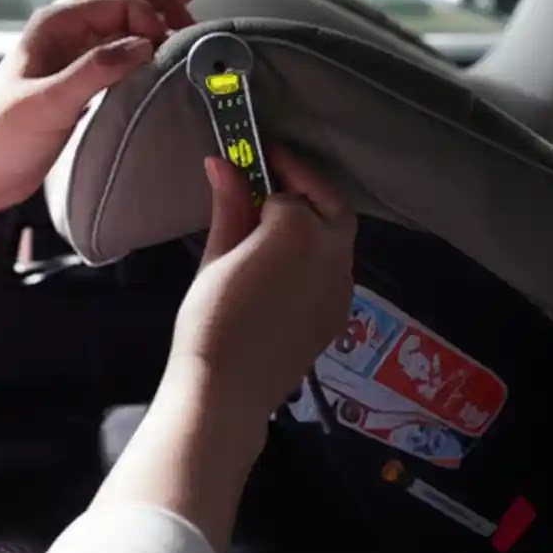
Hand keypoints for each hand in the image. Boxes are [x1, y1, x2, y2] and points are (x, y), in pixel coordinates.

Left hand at [0, 0, 195, 216]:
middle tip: (191, 13)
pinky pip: (116, 45)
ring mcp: (70, 51)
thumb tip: (145, 45)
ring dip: (151, 10)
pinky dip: (142, 39)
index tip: (171, 45)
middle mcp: (63, 29)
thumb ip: (96, 70)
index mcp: (55, 23)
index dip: (151, 15)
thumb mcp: (50, 102)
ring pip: (119, 13)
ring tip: (184, 19)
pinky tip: (159, 52)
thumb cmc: (0, 136)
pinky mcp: (76, 76)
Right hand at [164, 149, 356, 422]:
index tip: (248, 163)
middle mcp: (332, 253)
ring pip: (340, 238)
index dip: (266, 177)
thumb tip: (221, 162)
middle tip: (276, 178)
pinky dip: (319, 255)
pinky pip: (338, 270)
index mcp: (297, 231)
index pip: (286, 192)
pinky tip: (289, 264)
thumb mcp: (215, 256)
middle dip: (308, 186)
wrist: (227, 390)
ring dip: (317, 221)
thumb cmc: (210, 319)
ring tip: (278, 222)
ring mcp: (342, 286)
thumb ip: (229, 206)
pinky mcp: (341, 313)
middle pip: (332, 205)